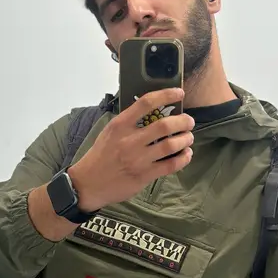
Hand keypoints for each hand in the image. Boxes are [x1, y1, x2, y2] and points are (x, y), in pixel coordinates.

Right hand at [68, 88, 194, 210]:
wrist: (88, 184)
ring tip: (189, 137)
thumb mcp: (110, 132)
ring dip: (186, 139)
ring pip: (171, 145)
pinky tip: (186, 154)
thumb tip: (154, 112)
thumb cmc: (101, 156)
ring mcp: (138, 159)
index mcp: (120, 125)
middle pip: (164, 125)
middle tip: (189, 121)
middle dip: (183, 121)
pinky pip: (171, 165)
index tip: (179, 93)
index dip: (166, 95)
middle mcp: (130, 140)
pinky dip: (183, 158)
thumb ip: (129, 122)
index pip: (146, 103)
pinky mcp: (144, 176)